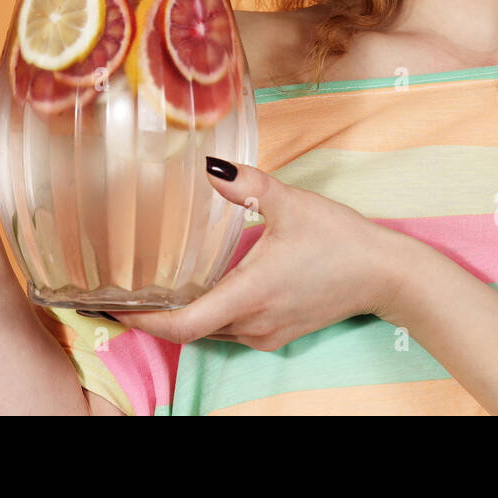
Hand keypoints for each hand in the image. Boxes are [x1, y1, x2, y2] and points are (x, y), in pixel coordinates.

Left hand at [107, 158, 413, 350]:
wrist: (387, 275)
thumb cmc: (342, 240)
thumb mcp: (292, 203)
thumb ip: (247, 185)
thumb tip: (210, 165)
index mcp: (250, 295)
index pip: (182, 325)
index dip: (142, 320)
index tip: (110, 305)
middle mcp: (253, 323)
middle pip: (189, 330)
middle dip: (152, 316)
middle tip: (117, 291)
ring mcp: (266, 333)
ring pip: (210, 331)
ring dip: (181, 316)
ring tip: (149, 289)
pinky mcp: (278, 333)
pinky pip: (230, 330)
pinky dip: (207, 315)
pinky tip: (200, 290)